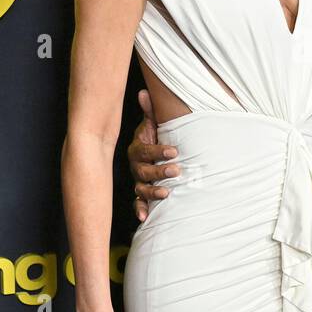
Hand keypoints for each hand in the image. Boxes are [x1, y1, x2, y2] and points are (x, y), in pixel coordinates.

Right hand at [126, 88, 177, 221]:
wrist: (152, 153)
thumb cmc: (155, 137)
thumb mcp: (152, 124)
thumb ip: (150, 111)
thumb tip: (143, 92)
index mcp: (137, 149)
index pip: (145, 151)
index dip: (158, 151)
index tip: (174, 151)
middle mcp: (135, 166)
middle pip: (143, 171)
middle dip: (159, 172)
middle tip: (176, 171)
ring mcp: (138, 181)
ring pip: (141, 188)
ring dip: (152, 192)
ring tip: (167, 194)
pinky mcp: (142, 194)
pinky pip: (138, 203)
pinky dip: (140, 210)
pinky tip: (144, 218)